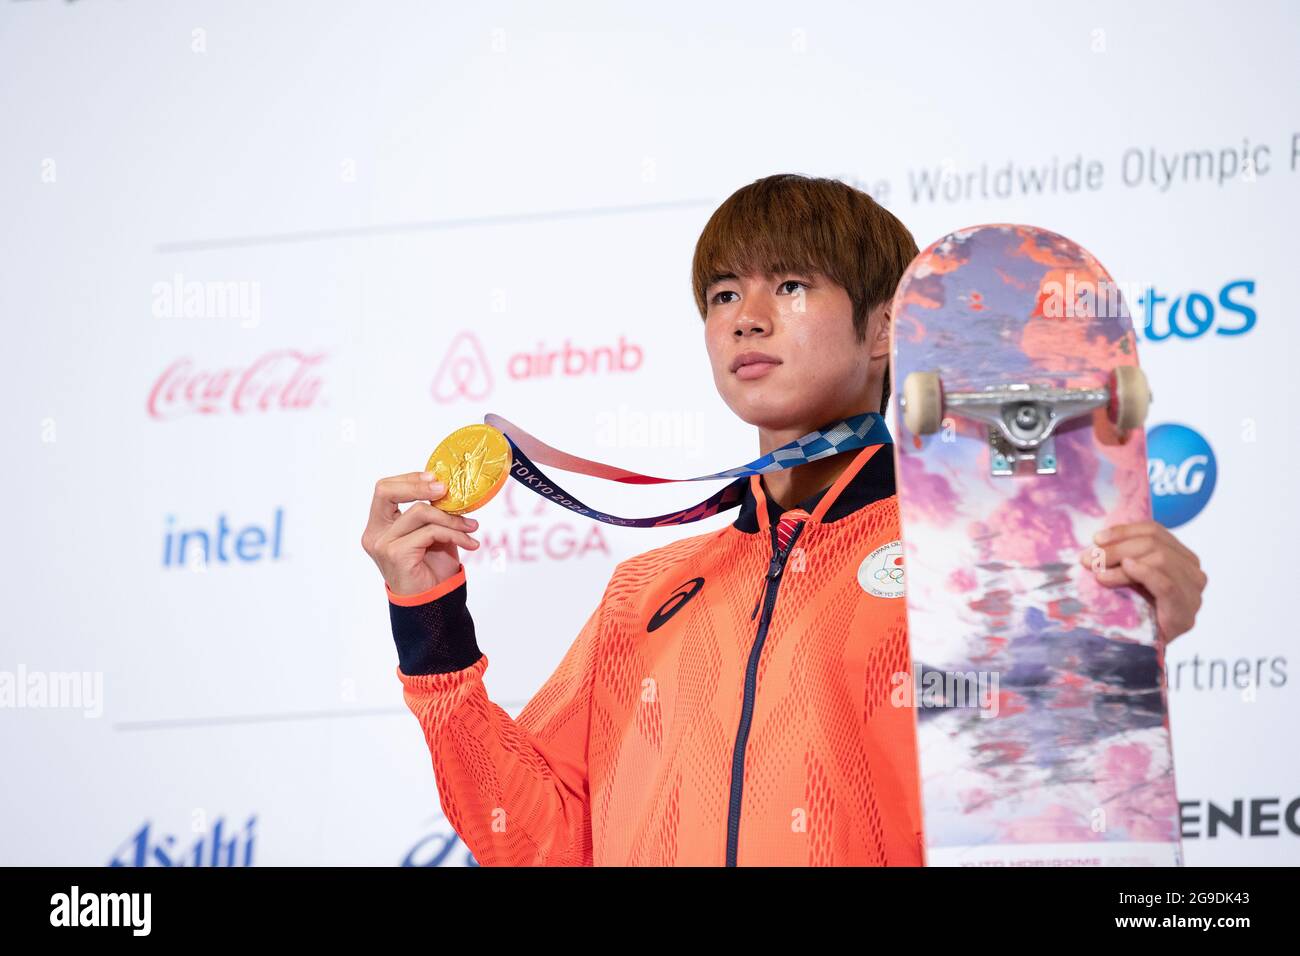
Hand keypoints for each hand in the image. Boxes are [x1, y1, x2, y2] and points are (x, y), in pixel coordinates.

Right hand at [361, 471, 481, 594]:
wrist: (432, 601)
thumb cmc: (430, 568)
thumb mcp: (432, 532)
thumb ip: (432, 511)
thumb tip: (447, 488)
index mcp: (379, 524)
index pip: (384, 489)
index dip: (409, 479)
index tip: (437, 480)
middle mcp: (375, 533)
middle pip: (386, 491)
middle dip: (418, 484)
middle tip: (446, 490)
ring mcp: (382, 544)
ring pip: (420, 512)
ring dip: (451, 518)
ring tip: (471, 527)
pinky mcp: (396, 554)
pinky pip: (430, 532)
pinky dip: (455, 533)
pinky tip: (469, 543)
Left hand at [1079, 520, 1206, 645]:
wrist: (1140, 651)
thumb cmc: (1133, 611)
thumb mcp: (1128, 577)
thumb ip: (1124, 556)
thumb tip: (1097, 540)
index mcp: (1182, 558)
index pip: (1155, 531)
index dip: (1124, 530)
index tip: (1096, 538)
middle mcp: (1193, 573)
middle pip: (1155, 544)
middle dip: (1117, 548)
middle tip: (1089, 559)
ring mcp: (1193, 593)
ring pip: (1160, 559)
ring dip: (1122, 561)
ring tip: (1098, 571)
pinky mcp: (1185, 612)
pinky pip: (1166, 584)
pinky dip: (1144, 572)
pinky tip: (1126, 569)